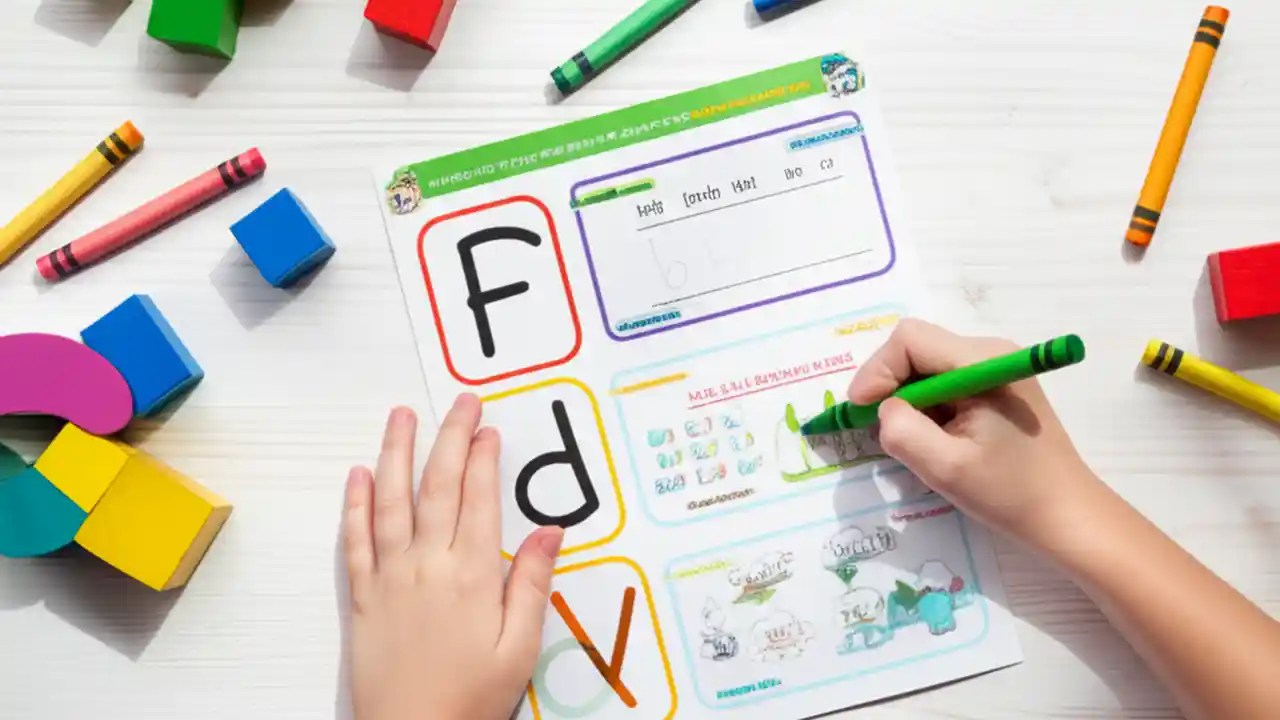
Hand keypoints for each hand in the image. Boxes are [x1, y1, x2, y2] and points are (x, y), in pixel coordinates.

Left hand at [343, 395, 564, 719]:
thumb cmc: (472, 697)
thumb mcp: (520, 647)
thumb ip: (530, 584)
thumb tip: (549, 530)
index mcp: (471, 574)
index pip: (478, 498)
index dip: (483, 458)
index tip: (489, 427)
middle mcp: (427, 564)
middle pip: (437, 486)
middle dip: (450, 438)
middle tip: (460, 402)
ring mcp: (390, 577)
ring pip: (391, 501)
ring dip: (397, 454)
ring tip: (402, 416)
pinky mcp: (363, 597)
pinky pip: (355, 540)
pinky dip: (355, 505)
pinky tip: (359, 475)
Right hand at [848, 319, 1099, 549]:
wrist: (1066, 515)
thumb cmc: (1010, 492)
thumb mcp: (946, 467)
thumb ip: (903, 430)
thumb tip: (885, 409)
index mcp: (981, 363)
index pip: (909, 340)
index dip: (877, 371)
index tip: (862, 412)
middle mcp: (989, 352)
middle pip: (916, 348)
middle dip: (889, 385)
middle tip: (878, 428)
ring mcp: (995, 367)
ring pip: (927, 366)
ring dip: (908, 398)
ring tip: (911, 439)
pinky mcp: (997, 386)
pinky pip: (944, 381)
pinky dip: (927, 406)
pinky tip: (934, 438)